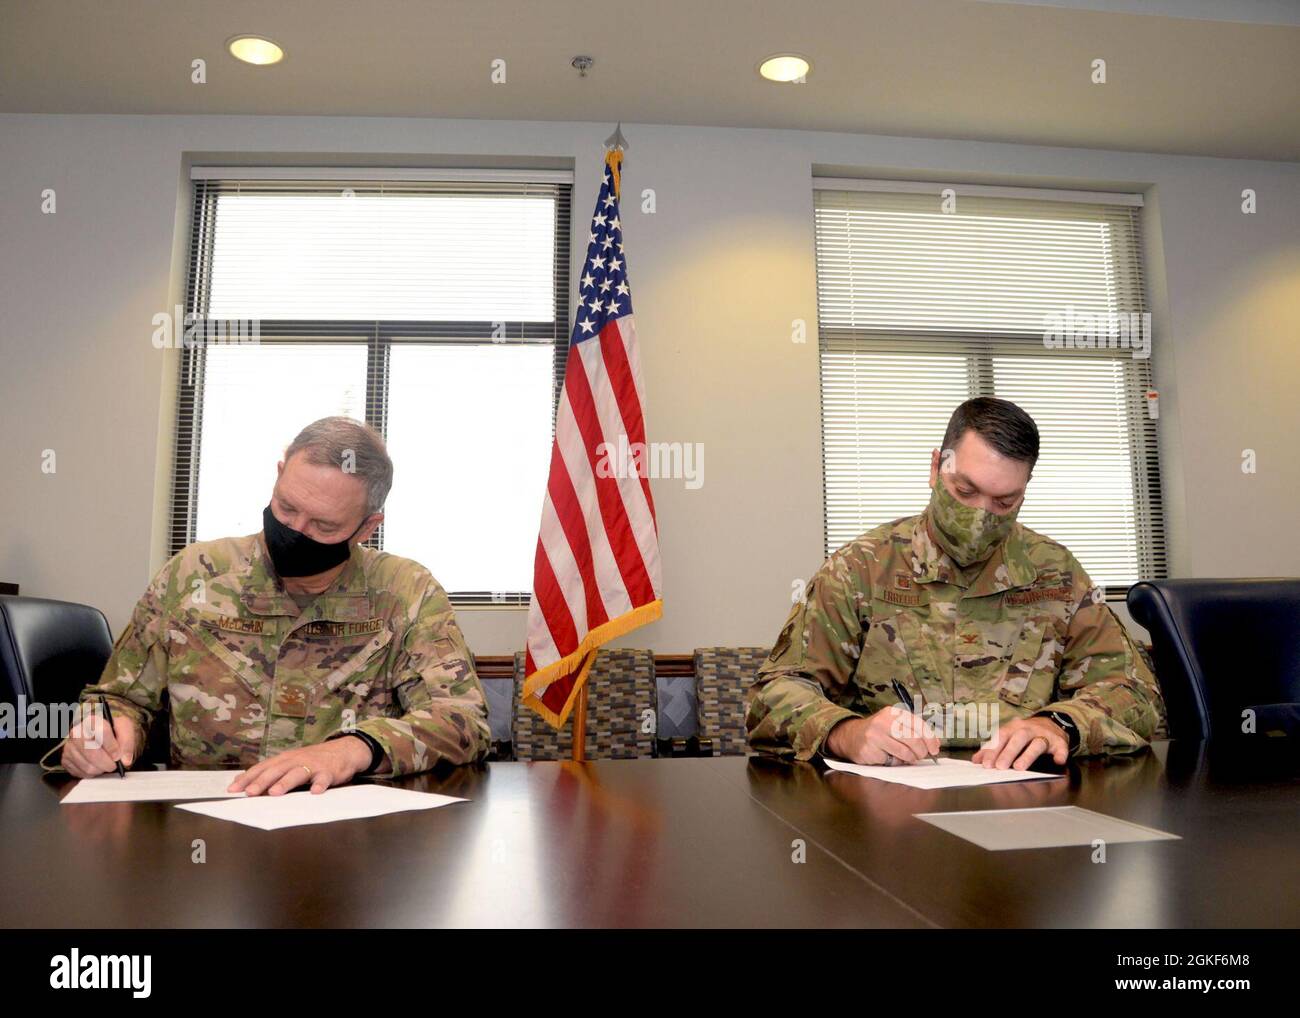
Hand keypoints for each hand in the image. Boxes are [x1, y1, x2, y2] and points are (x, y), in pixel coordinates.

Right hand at [62, 710, 138, 777]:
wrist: (102, 735)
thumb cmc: (113, 732)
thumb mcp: (125, 730)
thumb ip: (127, 743)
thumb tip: (125, 760)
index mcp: (92, 720)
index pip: (101, 732)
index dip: (112, 747)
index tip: (118, 755)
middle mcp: (77, 732)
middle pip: (92, 753)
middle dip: (107, 763)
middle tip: (114, 765)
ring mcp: (69, 746)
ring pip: (87, 766)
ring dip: (101, 769)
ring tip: (106, 764)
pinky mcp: (66, 760)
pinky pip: (81, 773)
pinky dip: (92, 773)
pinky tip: (97, 766)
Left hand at [228, 737, 372, 795]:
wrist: (344, 750)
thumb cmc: (313, 761)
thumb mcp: (291, 764)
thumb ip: (273, 774)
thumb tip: (247, 786)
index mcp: (284, 759)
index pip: (262, 768)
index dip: (247, 778)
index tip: (233, 790)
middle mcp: (296, 760)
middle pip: (276, 770)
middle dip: (261, 782)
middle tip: (249, 793)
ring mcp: (312, 765)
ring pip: (297, 773)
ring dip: (285, 783)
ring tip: (275, 793)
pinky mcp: (328, 772)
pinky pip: (323, 779)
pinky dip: (319, 785)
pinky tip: (315, 792)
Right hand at [825, 706, 940, 764]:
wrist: (851, 736)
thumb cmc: (879, 732)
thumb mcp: (895, 724)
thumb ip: (914, 730)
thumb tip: (935, 743)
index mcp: (893, 712)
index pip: (918, 724)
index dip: (930, 739)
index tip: (935, 749)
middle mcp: (884, 721)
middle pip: (913, 739)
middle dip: (921, 751)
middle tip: (921, 756)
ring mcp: (875, 735)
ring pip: (904, 752)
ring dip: (909, 759)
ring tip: (906, 757)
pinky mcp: (870, 749)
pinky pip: (891, 760)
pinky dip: (894, 762)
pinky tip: (889, 757)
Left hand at [973, 716, 1068, 769]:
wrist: (1051, 724)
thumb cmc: (1025, 734)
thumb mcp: (1008, 737)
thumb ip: (993, 748)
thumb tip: (976, 760)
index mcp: (1013, 728)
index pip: (1001, 737)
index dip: (993, 750)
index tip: (985, 764)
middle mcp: (1028, 729)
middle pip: (1018, 738)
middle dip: (1008, 753)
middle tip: (1000, 767)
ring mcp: (1045, 735)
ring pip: (1037, 743)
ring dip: (1028, 755)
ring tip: (1019, 767)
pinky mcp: (1059, 742)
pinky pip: (1061, 748)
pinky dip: (1060, 754)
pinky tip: (1057, 762)